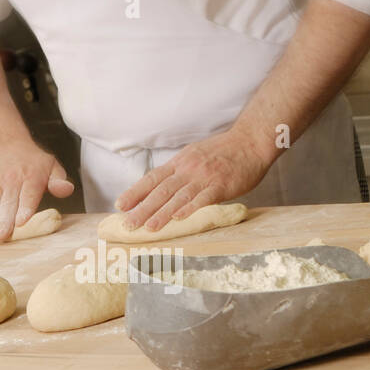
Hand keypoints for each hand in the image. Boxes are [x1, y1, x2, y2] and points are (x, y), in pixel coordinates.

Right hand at [0, 141, 74, 240]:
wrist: (8, 147)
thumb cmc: (33, 163)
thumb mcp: (52, 167)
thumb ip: (59, 181)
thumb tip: (66, 189)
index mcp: (31, 176)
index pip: (28, 194)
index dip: (24, 208)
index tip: (20, 222)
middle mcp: (12, 179)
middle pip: (8, 202)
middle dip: (4, 220)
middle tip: (1, 236)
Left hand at [114, 127, 275, 231]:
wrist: (249, 142)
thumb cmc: (221, 151)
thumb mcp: (193, 156)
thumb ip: (178, 171)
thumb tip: (160, 187)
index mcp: (178, 162)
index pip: (152, 179)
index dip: (135, 192)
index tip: (120, 205)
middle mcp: (187, 169)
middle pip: (160, 191)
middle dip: (142, 209)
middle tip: (128, 224)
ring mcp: (203, 177)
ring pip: (178, 197)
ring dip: (162, 213)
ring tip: (148, 227)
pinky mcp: (221, 185)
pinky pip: (203, 198)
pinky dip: (190, 208)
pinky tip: (178, 218)